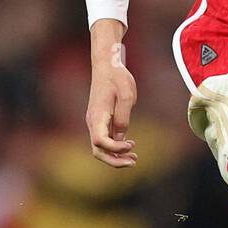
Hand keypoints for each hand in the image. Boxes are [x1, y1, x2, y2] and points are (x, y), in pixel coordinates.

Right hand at [86, 46, 137, 166]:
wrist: (107, 65)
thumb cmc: (117, 77)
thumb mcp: (127, 95)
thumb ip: (123, 118)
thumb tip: (121, 138)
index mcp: (97, 116)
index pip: (100, 142)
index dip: (115, 149)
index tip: (131, 144)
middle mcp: (93, 122)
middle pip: (98, 151)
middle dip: (114, 160)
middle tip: (134, 161)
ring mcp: (96, 122)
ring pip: (100, 148)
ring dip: (115, 156)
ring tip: (134, 158)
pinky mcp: (101, 121)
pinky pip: (104, 140)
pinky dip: (115, 148)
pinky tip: (129, 146)